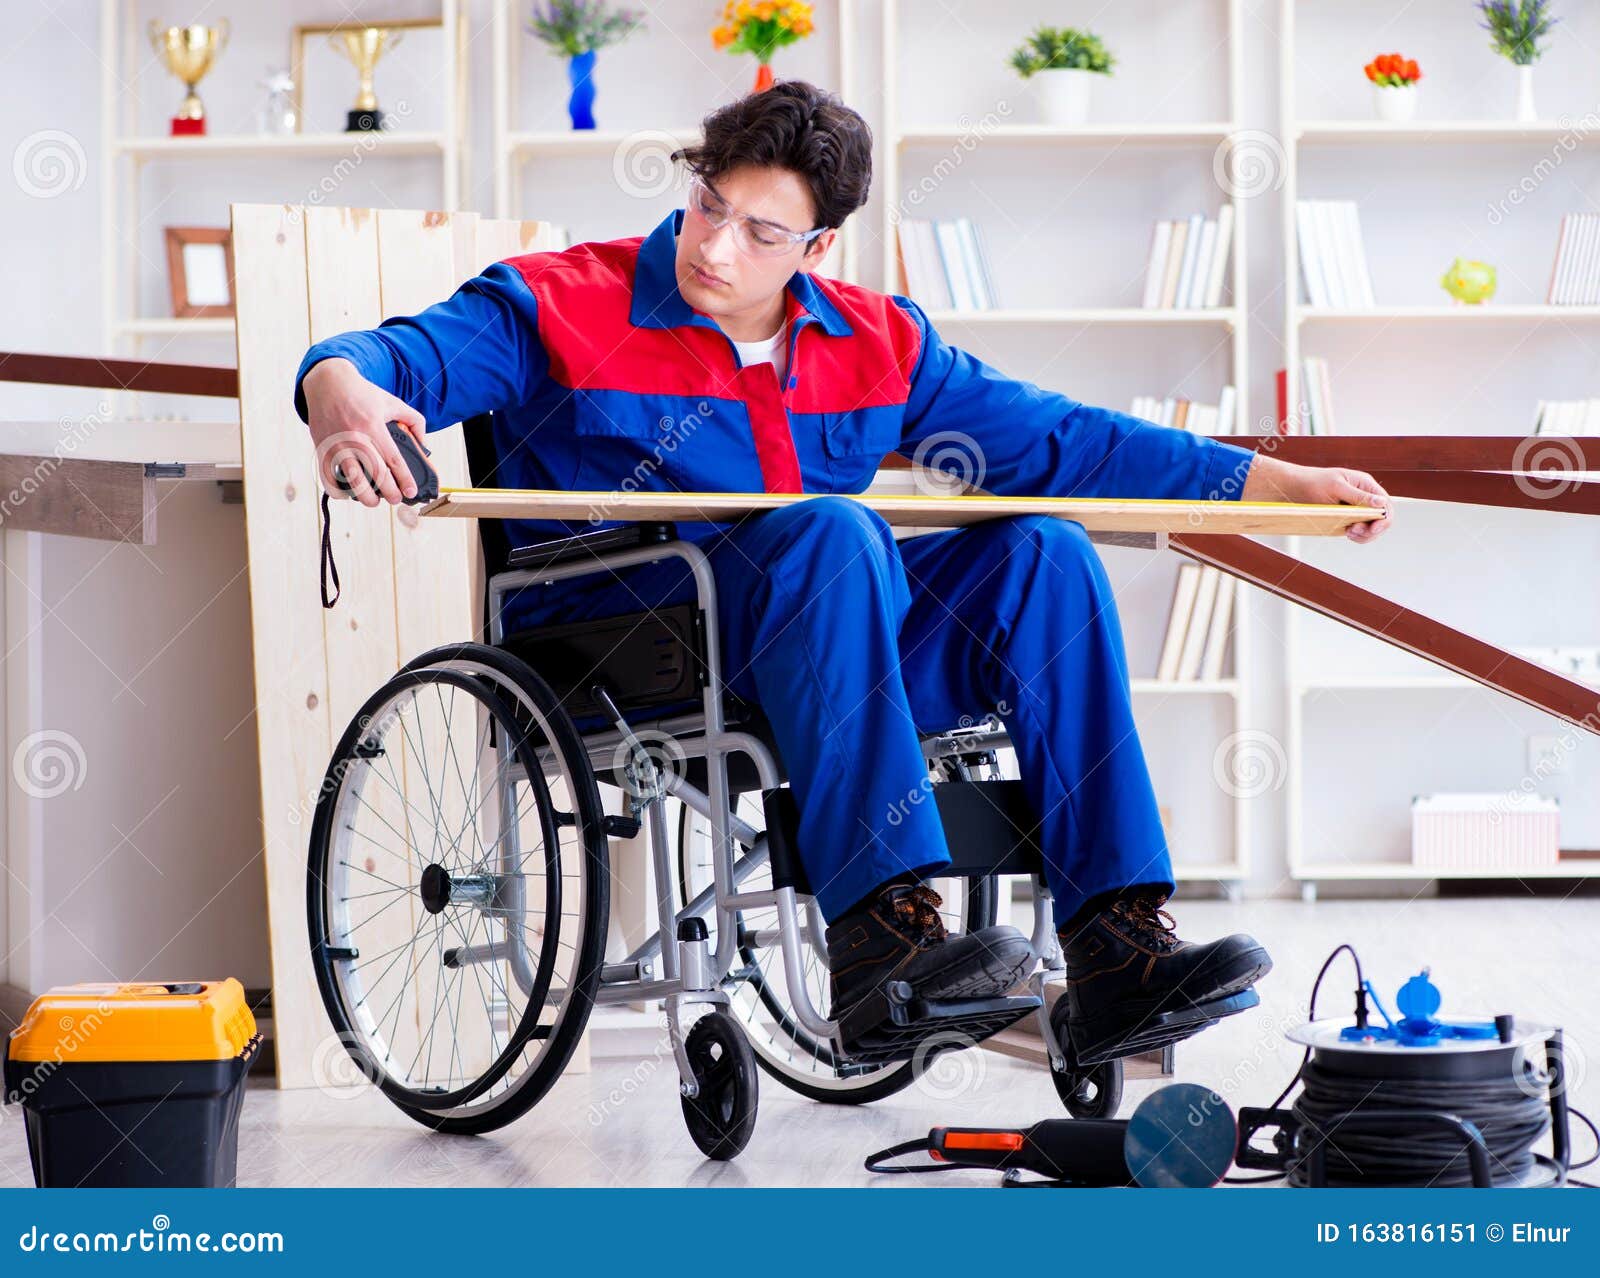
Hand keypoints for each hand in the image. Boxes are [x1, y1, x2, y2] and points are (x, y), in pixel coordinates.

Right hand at [302, 357, 427, 506]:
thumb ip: (414, 420)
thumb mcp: (393, 402)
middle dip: (389, 493)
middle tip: (395, 499)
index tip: (410, 492)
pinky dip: (336, 489)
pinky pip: (327, 475)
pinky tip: (347, 494)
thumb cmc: (362, 394)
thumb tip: (423, 443)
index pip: (394, 460)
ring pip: (352, 479)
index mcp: (374, 427)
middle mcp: (355, 438)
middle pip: (376, 474)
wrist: (328, 383)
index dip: (404, 480)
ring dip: (365, 496)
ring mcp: (337, 445)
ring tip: (373, 500)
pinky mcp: (322, 448)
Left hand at [1242, 454, 1390, 543]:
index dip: (1384, 519)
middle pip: (1382, 519)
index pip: (1386, 505)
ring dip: (1364, 535)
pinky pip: (1359, 530)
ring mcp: (1356, 508)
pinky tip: (1345, 533)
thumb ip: (1359, 496)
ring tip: (1348, 533)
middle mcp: (1364, 496)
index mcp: (1365, 485)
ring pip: (1371, 527)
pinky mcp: (1347, 517)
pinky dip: (1356, 536)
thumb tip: (1381, 503)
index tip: (1372, 529)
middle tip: (1352, 532)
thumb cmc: (1313, 482)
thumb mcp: (1336, 487)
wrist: (1293, 487)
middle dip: (1372, 530)